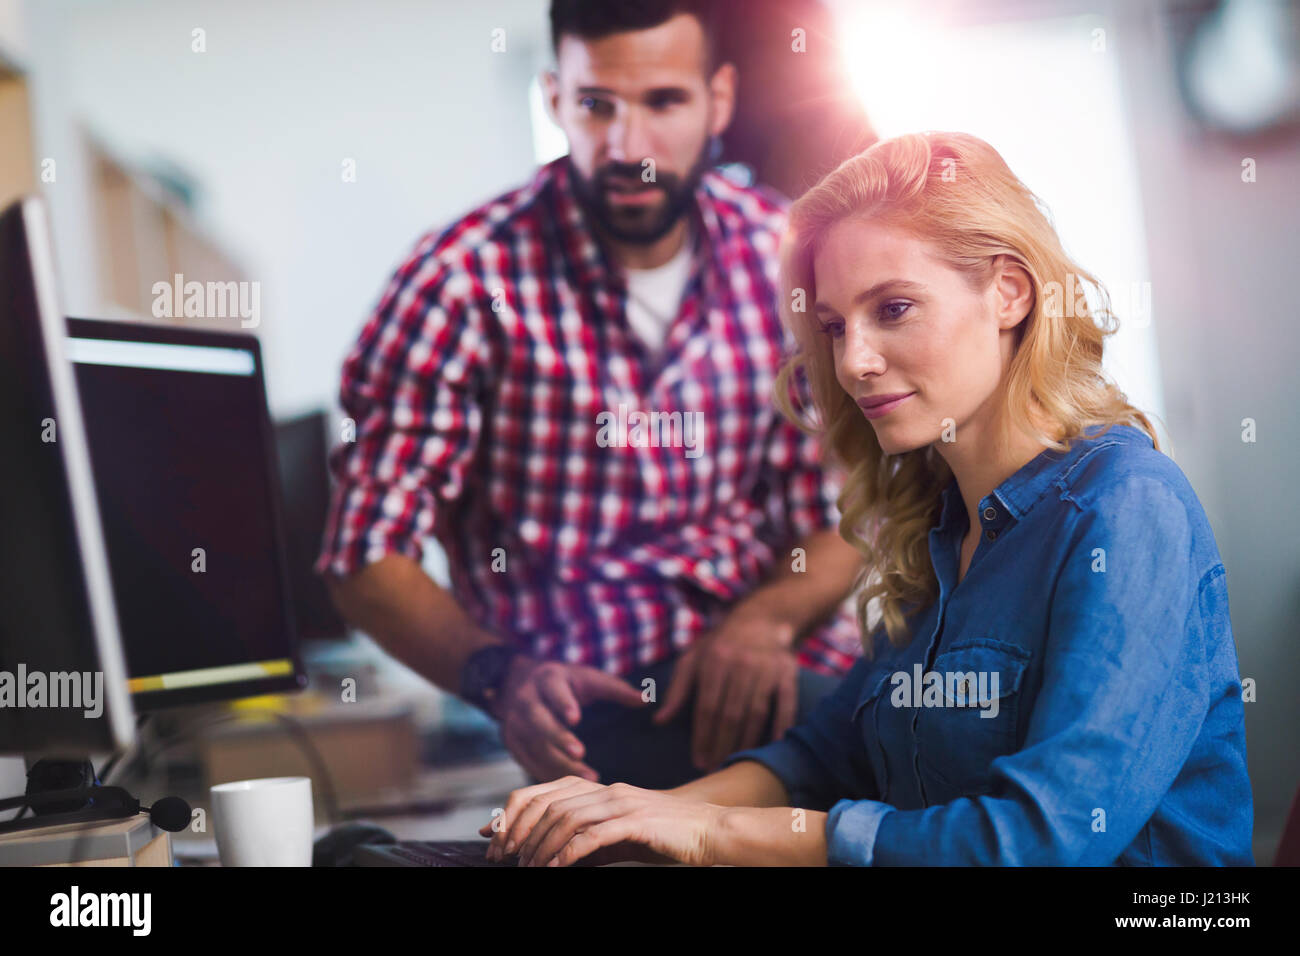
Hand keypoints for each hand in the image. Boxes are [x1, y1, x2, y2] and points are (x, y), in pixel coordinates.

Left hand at [477, 776, 723, 866]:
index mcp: (596, 788)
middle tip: (504, 858)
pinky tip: (555, 869)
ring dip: (540, 846)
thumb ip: (580, 839)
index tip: (492, 838)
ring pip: (565, 818)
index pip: (540, 791)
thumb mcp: (613, 835)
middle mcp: (604, 790)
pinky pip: (592, 835)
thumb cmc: (660, 836)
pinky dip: (567, 854)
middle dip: (519, 832)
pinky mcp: (635, 822)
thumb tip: (542, 855)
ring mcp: (620, 803)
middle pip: (546, 803)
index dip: (512, 813)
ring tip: (529, 868)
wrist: (706, 830)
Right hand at [493, 658, 645, 782]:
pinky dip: (547, 774)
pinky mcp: (512, 743)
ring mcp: (514, 722)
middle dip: (557, 737)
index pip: (553, 689)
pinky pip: (528, 762)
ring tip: (589, 777)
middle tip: (580, 753)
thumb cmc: (566, 683)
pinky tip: (570, 788)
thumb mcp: (588, 678)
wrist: (521, 684)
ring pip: (533, 745)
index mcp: (547, 679)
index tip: (576, 718)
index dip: (563, 703)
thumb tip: (647, 699)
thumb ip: (616, 689)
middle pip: (538, 720)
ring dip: (558, 763)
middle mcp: (526, 700)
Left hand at [654, 607, 799, 770]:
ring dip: (746, 743)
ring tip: (736, 764)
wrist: (761, 620)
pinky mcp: (787, 674)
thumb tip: (658, 720)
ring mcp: (766, 669)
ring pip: (755, 713)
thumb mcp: (693, 659)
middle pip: (730, 714)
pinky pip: (785, 704)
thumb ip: (677, 690)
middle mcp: (741, 664)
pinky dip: (781, 727)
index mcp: (714, 661)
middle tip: (715, 770)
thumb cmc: (720, 645)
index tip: (697, 761)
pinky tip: (773, 747)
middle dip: (721, 746)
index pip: (706, 707)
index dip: (702, 737)